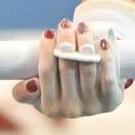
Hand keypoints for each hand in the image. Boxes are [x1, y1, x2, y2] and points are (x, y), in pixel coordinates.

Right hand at [12, 19, 132, 117]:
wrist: (93, 96)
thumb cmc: (59, 88)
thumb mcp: (37, 95)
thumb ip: (23, 92)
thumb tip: (32, 83)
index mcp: (49, 108)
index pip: (45, 73)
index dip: (46, 50)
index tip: (48, 32)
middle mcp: (70, 110)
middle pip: (67, 66)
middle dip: (66, 40)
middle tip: (65, 24)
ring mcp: (92, 106)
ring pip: (87, 67)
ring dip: (85, 42)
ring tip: (82, 27)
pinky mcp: (111, 100)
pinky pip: (108, 76)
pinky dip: (106, 56)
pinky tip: (102, 41)